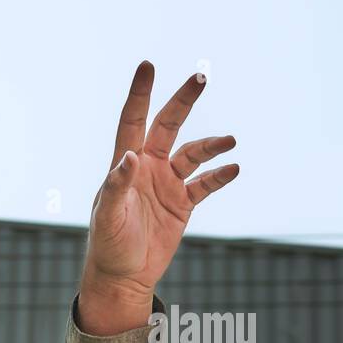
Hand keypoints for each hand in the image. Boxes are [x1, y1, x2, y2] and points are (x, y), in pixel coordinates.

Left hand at [78, 61, 239, 335]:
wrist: (123, 277)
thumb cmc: (107, 246)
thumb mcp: (108, 216)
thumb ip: (117, 186)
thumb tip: (130, 156)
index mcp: (125, 166)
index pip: (132, 121)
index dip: (139, 94)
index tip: (147, 65)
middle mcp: (148, 169)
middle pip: (167, 126)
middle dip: (183, 101)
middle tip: (201, 77)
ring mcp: (167, 185)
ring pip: (193, 154)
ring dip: (212, 145)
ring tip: (230, 140)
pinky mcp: (182, 204)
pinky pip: (206, 184)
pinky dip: (221, 175)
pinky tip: (234, 168)